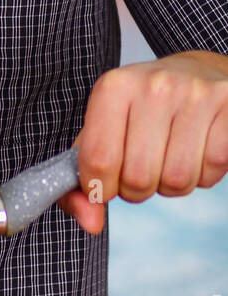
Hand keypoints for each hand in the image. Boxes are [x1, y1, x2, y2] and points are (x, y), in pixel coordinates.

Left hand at [57, 51, 227, 233]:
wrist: (199, 72)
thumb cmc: (145, 107)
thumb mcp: (106, 126)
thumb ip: (85, 175)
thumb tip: (90, 223)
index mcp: (114, 86)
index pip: (98, 161)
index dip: (101, 187)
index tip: (106, 182)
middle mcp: (154, 86)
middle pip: (138, 178)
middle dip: (138, 188)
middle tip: (143, 165)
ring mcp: (195, 95)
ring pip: (177, 181)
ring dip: (171, 184)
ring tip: (170, 155)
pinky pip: (211, 174)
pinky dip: (203, 175)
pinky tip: (197, 149)